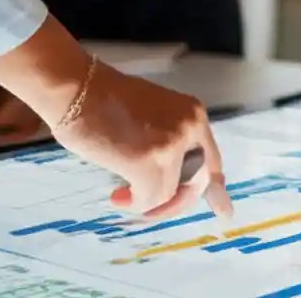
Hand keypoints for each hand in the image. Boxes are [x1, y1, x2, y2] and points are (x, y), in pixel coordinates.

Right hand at [0, 18, 232, 218]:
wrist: (76, 88)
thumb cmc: (102, 100)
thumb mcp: (151, 115)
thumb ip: (168, 139)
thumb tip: (170, 174)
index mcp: (193, 114)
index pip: (210, 158)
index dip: (216, 189)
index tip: (224, 212)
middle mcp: (190, 128)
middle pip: (196, 182)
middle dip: (175, 202)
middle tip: (152, 210)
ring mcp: (172, 145)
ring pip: (170, 193)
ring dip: (147, 202)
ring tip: (123, 195)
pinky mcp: (150, 163)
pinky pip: (150, 199)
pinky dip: (135, 203)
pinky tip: (118, 196)